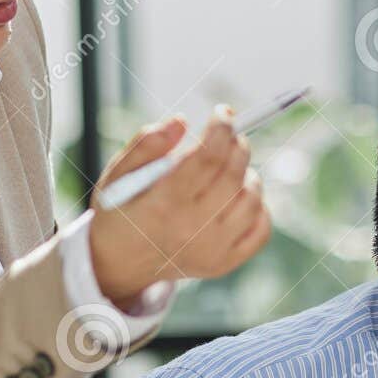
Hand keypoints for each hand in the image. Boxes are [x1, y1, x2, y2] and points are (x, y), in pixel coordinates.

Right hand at [88, 106, 270, 306]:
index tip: (223, 113)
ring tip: (231, 166)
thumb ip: (146, 144)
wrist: (119, 264)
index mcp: (162, 204)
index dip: (221, 129)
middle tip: (230, 134)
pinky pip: (260, 231)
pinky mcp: (224, 264)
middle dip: (237, 145)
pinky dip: (259, 207)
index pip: (207, 158)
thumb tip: (181, 121)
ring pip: (251, 200)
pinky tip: (240, 195)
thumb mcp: (118, 174)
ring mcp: (211, 251)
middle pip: (233, 176)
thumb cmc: (119, 211)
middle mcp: (190, 230)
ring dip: (248, 174)